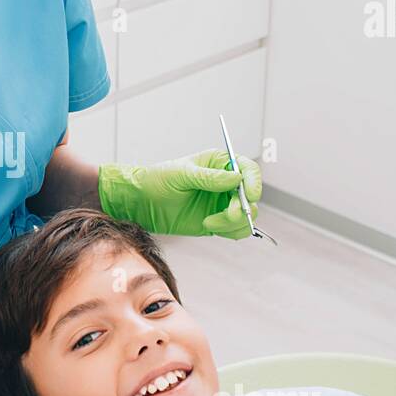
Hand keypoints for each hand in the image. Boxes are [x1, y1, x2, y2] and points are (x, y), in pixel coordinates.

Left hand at [98, 149, 262, 238]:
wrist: (141, 202)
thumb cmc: (158, 179)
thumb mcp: (181, 174)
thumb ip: (208, 177)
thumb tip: (236, 178)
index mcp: (219, 164)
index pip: (248, 170)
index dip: (254, 182)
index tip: (251, 195)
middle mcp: (225, 184)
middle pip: (250, 196)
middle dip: (242, 208)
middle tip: (227, 215)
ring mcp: (221, 203)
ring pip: (246, 215)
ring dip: (235, 222)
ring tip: (209, 222)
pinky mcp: (216, 221)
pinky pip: (235, 229)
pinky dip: (230, 231)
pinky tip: (208, 225)